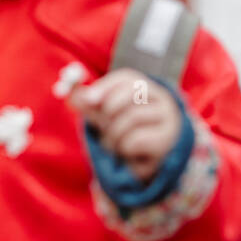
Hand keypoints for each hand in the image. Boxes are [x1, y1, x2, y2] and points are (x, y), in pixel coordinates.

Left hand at [66, 68, 181, 182]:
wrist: (151, 163)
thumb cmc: (127, 134)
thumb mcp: (106, 117)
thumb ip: (90, 104)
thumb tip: (72, 95)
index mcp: (145, 89)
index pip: (127, 78)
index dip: (106, 86)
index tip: (88, 99)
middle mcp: (161, 99)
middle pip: (132, 91)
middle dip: (109, 109)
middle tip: (102, 125)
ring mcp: (168, 118)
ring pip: (131, 117)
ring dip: (113, 134)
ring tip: (113, 143)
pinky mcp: (166, 139)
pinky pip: (136, 139)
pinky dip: (124, 148)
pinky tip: (128, 153)